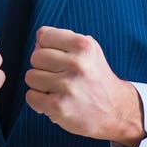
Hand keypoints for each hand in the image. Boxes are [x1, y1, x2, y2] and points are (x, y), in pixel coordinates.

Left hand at [25, 26, 144, 146]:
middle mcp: (77, 64)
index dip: (46, 47)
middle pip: (35, 57)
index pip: (43, 36)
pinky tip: (53, 101)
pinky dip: (38, 101)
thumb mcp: (88, 49)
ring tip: (56, 89)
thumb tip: (37, 40)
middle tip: (58, 76)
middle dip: (42, 67)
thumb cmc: (95, 77)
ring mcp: (68, 86)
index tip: (57, 58)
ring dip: (40, 85)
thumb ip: (62, 39)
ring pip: (30, 77)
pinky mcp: (59, 107)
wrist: (116, 110)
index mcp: (83, 45)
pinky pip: (31, 97)